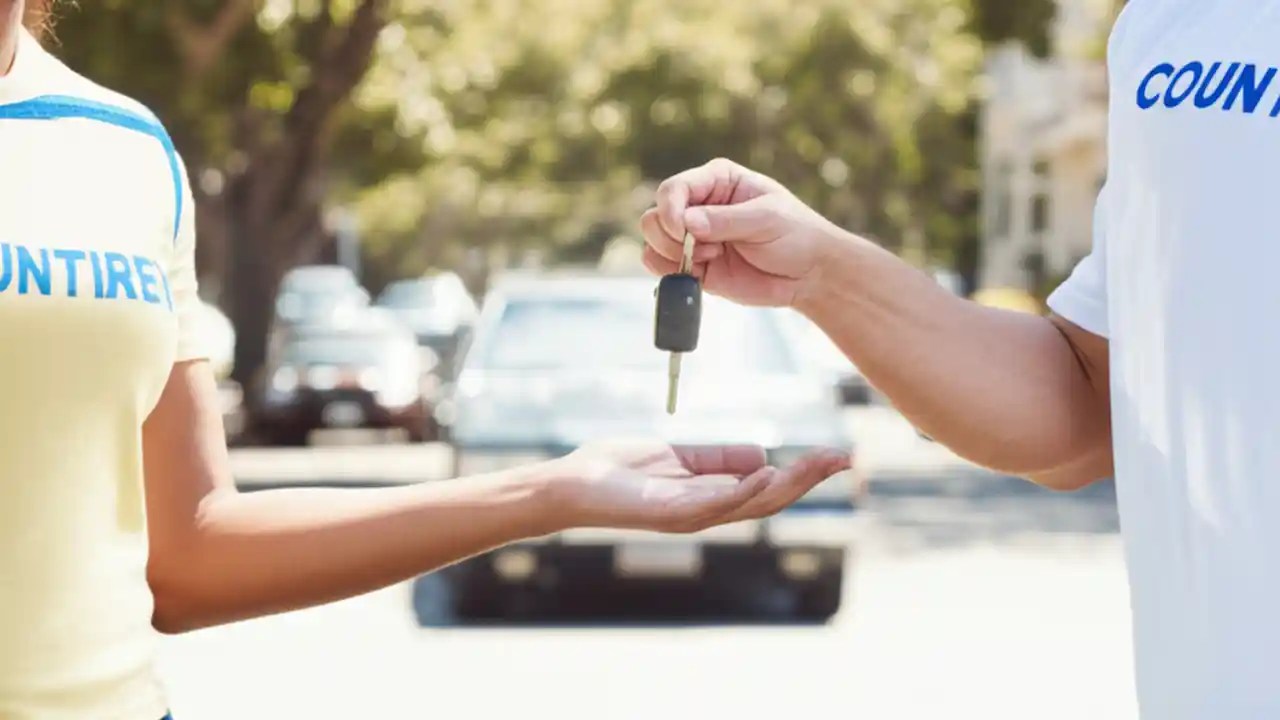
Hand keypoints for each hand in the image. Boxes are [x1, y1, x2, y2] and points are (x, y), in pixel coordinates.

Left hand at [550, 439, 851, 533]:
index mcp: (712, 496)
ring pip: (752, 503)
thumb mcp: (678, 456)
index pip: (769, 486)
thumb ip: (718, 458)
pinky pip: (715, 504)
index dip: (805, 473)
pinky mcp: (671, 513)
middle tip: (844, 459)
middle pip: (771, 498)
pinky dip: (744, 490)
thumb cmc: (618, 470)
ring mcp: (692, 515)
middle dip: (809, 479)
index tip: (837, 456)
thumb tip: (763, 455)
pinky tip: (768, 472)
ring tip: (819, 463)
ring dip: (789, 483)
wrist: (573, 483)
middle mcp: (708, 511)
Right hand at [640, 158, 849, 306]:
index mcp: (717, 180)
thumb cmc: (795, 235)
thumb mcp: (766, 219)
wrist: (809, 273)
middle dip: (671, 236)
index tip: (683, 229)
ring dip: (672, 255)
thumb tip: (685, 222)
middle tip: (706, 248)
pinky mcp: (694, 266)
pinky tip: (703, 272)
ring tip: (711, 258)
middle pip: (655, 215)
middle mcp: (699, 205)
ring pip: (652, 241)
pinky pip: (660, 267)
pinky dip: (672, 273)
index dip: (670, 209)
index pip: (674, 189)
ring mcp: (694, 237)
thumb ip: (725, 220)